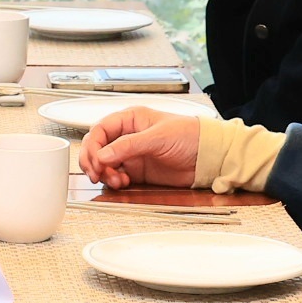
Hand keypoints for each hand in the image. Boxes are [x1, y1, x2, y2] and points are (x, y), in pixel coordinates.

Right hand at [77, 106, 200, 190]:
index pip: (100, 130)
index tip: (96, 161)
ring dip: (104, 173)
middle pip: (97, 147)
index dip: (93, 146)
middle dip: (93, 161)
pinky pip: (116, 175)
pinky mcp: (137, 171)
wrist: (208, 157)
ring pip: (104, 164)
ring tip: (116, 180)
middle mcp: (127, 136)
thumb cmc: (189, 136)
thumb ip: (128, 146)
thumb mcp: (158, 137)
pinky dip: (114, 181)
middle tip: (98, 174)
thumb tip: (102, 155)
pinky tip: (123, 183)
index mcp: (130, 119)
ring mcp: (131, 154)